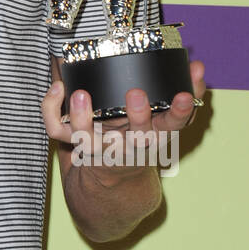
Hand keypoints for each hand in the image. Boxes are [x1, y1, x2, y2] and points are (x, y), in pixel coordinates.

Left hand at [41, 60, 205, 182]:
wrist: (113, 181)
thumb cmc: (138, 139)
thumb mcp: (165, 124)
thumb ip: (184, 96)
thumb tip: (197, 67)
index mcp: (155, 135)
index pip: (174, 125)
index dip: (180, 112)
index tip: (185, 95)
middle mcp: (130, 145)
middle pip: (136, 136)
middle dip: (138, 116)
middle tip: (136, 94)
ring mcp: (103, 148)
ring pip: (90, 140)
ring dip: (83, 118)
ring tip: (80, 95)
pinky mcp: (77, 146)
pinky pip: (58, 131)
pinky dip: (51, 108)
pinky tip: (57, 87)